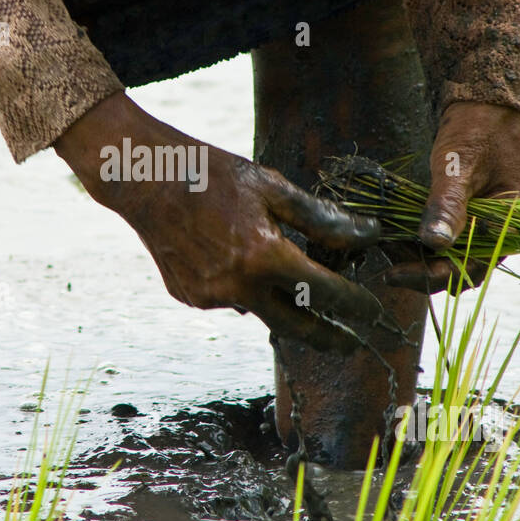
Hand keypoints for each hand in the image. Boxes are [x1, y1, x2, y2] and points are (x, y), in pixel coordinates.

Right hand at [54, 92, 384, 350]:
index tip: (374, 312)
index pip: (326, 293)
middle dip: (328, 339)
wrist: (145, 180)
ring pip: (260, 311)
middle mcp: (239, 287)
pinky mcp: (190, 298)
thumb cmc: (212, 174)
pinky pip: (230, 301)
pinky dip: (242, 288)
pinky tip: (231, 256)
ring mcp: (211, 297)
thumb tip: (366, 236)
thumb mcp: (272, 188)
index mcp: (265, 257)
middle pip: (297, 327)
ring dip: (279, 302)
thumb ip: (322, 219)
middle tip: (351, 346)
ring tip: (282, 276)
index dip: (355, 305)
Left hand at [385, 101, 519, 292]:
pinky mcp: (473, 218)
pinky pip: (449, 239)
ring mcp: (489, 226)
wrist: (484, 105)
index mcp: (515, 223)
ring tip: (387, 247)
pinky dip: (423, 240)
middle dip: (421, 268)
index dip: (432, 276)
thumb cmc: (477, 128)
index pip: (472, 267)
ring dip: (419, 256)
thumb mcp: (458, 165)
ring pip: (452, 257)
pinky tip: (398, 236)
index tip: (394, 274)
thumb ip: (448, 204)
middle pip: (461, 268)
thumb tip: (434, 243)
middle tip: (386, 262)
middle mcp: (505, 232)